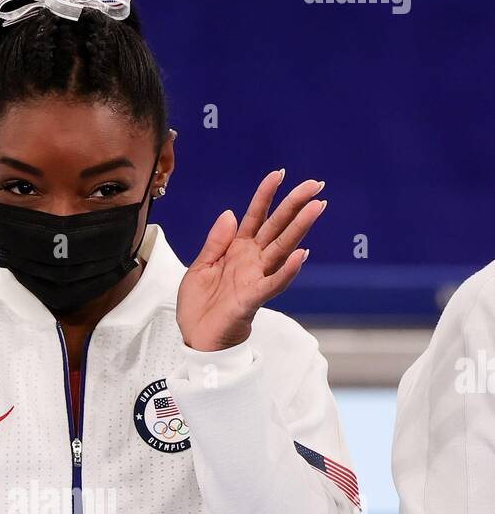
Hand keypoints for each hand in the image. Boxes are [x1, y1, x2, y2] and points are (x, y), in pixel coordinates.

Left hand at [176, 170, 325, 351]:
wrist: (197, 339)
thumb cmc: (199, 307)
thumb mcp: (199, 267)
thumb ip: (215, 242)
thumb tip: (230, 213)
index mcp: (236, 250)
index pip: (254, 217)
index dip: (265, 195)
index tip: (278, 174)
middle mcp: (251, 260)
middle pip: (276, 227)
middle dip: (294, 205)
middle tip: (316, 185)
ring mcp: (254, 277)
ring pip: (281, 248)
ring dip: (299, 228)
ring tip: (316, 208)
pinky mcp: (253, 298)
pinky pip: (273, 282)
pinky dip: (287, 270)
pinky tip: (301, 254)